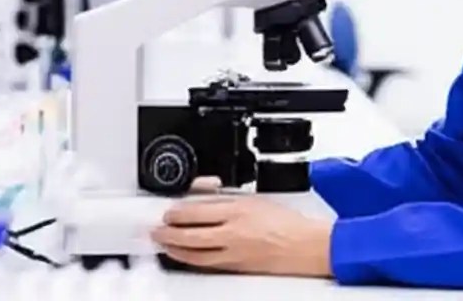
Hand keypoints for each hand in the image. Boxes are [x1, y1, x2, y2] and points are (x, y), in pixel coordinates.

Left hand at [151, 195, 333, 277]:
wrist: (305, 245)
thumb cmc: (286, 222)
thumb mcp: (254, 199)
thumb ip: (225, 198)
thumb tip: (202, 194)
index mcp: (237, 210)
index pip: (196, 211)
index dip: (176, 213)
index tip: (168, 212)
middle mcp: (233, 233)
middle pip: (190, 235)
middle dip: (168, 233)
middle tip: (156, 230)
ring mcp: (234, 253)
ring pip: (195, 254)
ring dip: (175, 249)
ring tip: (165, 245)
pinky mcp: (237, 267)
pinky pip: (207, 264)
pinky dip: (192, 260)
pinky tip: (186, 257)